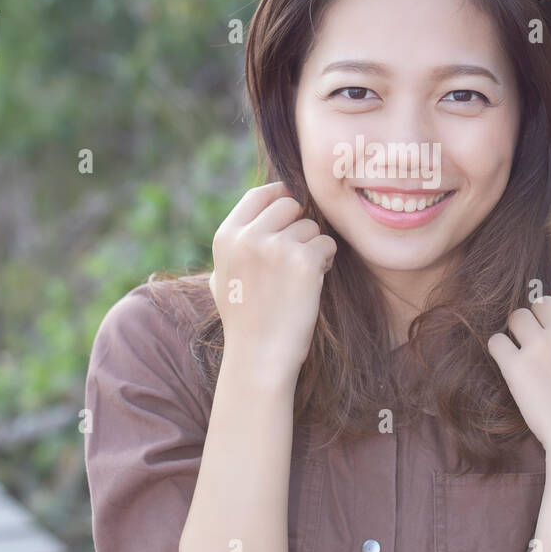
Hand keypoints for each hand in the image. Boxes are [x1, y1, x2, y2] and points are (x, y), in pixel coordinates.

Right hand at [209, 180, 336, 382]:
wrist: (259, 357)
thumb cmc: (243, 320)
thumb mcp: (223, 276)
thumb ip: (236, 244)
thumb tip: (256, 214)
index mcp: (226, 237)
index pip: (259, 194)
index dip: (280, 196)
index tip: (293, 210)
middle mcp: (248, 237)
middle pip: (289, 204)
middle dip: (299, 224)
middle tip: (298, 253)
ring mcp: (276, 247)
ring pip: (311, 226)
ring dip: (313, 246)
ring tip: (300, 276)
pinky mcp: (304, 261)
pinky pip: (327, 244)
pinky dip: (326, 260)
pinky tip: (313, 282)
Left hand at [487, 285, 550, 491]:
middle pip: (539, 304)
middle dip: (537, 317)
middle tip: (535, 335)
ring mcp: (541, 348)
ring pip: (516, 316)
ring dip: (517, 329)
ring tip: (520, 347)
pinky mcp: (517, 367)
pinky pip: (496, 342)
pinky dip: (499, 349)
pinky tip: (507, 362)